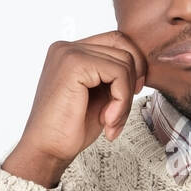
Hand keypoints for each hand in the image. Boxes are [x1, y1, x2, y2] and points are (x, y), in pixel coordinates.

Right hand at [3, 31, 147, 185]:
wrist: (47, 150)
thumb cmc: (71, 127)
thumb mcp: (101, 94)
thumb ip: (115, 75)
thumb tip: (143, 65)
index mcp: (71, 51)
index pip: (117, 40)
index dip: (134, 65)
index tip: (133, 93)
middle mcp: (67, 47)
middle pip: (123, 46)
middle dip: (133, 80)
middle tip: (121, 110)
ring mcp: (69, 53)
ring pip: (124, 62)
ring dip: (126, 97)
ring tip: (111, 120)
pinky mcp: (74, 64)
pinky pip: (118, 73)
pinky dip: (121, 100)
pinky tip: (108, 119)